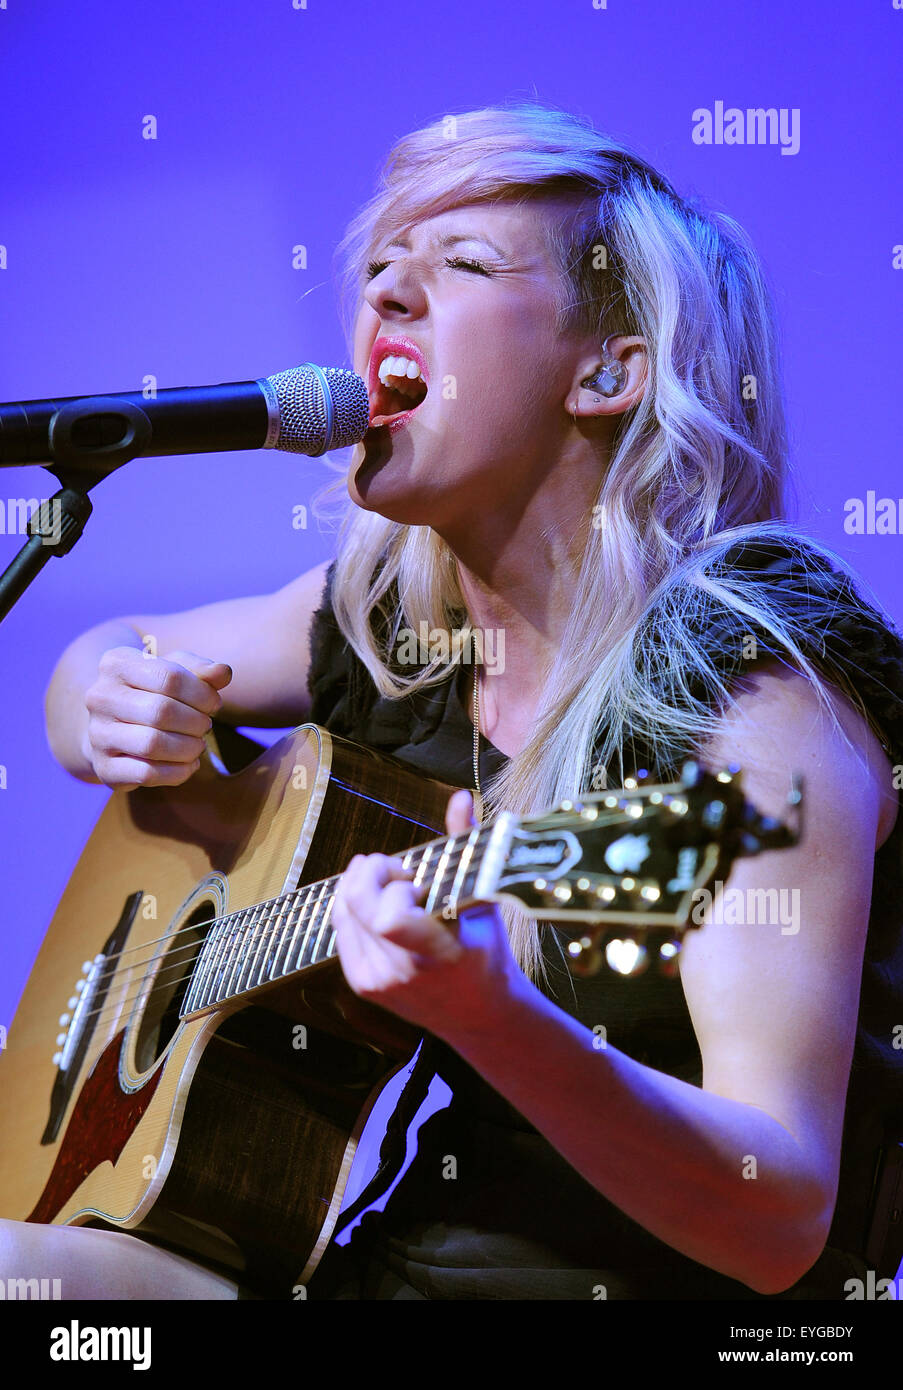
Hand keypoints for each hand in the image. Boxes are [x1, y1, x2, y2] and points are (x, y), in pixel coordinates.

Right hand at [82, 647, 232, 787]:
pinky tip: (189, 764)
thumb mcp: (175, 672)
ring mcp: (97, 734)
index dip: (202, 694)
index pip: (169, 677)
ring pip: (153, 745)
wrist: (114, 726)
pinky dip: (178, 772)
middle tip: (206, 726)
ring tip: (199, 744)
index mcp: (116, 664)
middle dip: (196, 722)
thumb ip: (201, 670)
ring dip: (189, 748)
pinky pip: (147, 774)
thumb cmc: (153, 692)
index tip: (214, 704)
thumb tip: (223, 672)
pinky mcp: (104, 768)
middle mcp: (99, 697)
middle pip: (161, 712)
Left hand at [332, 789, 524, 1040]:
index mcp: (438, 954)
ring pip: (342, 911)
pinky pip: (341, 927)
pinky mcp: (362, 984)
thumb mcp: (483, 900)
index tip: (414, 879)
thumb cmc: (486, 954)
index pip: (389, 918)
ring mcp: (377, 980)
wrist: (478, 1015)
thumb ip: (465, 845)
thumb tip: (460, 797)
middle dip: (371, 872)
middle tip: (397, 871)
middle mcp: (401, 971)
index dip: (392, 887)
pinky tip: (378, 904)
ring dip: (362, 886)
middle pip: (356, 904)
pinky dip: (355, 906)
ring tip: (392, 887)